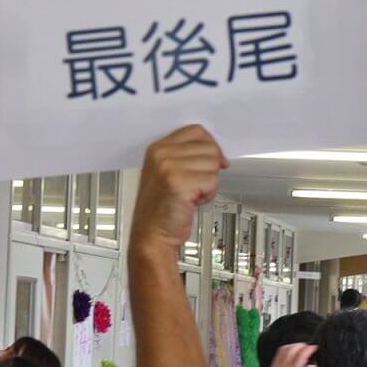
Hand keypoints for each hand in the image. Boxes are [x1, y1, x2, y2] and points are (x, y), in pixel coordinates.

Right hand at [131, 125, 227, 253]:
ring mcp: (169, 167)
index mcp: (157, 148)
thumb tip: (215, 152)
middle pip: (209, 148)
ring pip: (213, 164)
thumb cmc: (160, 210)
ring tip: (191, 194)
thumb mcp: (166, 174)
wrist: (151, 235)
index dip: (211, 145)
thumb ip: (185, 157)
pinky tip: (192, 202)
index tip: (215, 159)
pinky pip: (213, 181)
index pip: (195, 131)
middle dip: (210, 169)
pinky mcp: (179, 182)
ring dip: (209, 183)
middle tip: (196, 185)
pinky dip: (208, 195)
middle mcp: (161, 154)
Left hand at [263, 342, 318, 366]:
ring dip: (294, 346)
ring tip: (301, 348)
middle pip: (292, 348)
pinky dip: (286, 349)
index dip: (309, 349)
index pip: (301, 354)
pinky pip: (278, 353)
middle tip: (308, 347)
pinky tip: (291, 353)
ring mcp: (277, 366)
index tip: (314, 348)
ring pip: (284, 349)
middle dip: (302, 345)